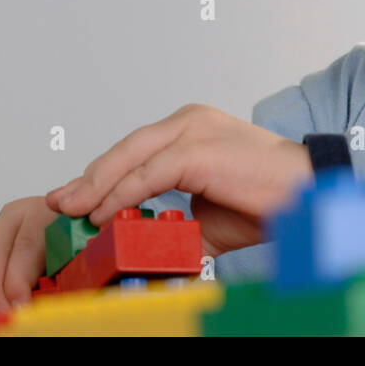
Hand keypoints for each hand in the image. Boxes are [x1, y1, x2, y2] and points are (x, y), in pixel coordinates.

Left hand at [45, 104, 314, 256]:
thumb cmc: (264, 200)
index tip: (76, 198)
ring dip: (97, 187)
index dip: (103, 174)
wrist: (303, 195)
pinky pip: (148, 174)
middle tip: (61, 202)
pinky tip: (104, 214)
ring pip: (130, 157)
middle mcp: (189, 120)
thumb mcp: (207, 216)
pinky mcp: (198, 150)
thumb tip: (143, 245)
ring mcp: (193, 131)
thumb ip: (173, 220)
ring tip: (73, 211)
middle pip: (126, 148)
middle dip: (89, 178)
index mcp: (191, 128)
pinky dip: (122, 195)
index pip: (135, 149)